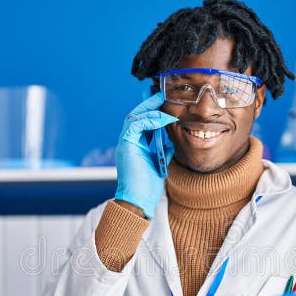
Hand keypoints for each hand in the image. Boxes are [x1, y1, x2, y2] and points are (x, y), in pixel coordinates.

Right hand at [114, 93, 176, 219]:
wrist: (138, 200)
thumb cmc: (148, 186)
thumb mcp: (160, 162)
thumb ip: (163, 149)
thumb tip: (171, 139)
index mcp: (134, 145)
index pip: (141, 122)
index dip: (151, 110)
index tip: (162, 101)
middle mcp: (127, 142)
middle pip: (135, 115)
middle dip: (148, 104)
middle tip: (160, 94)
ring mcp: (124, 143)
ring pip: (134, 117)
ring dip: (150, 110)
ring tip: (163, 104)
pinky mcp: (125, 145)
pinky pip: (136, 125)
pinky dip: (149, 120)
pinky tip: (161, 119)